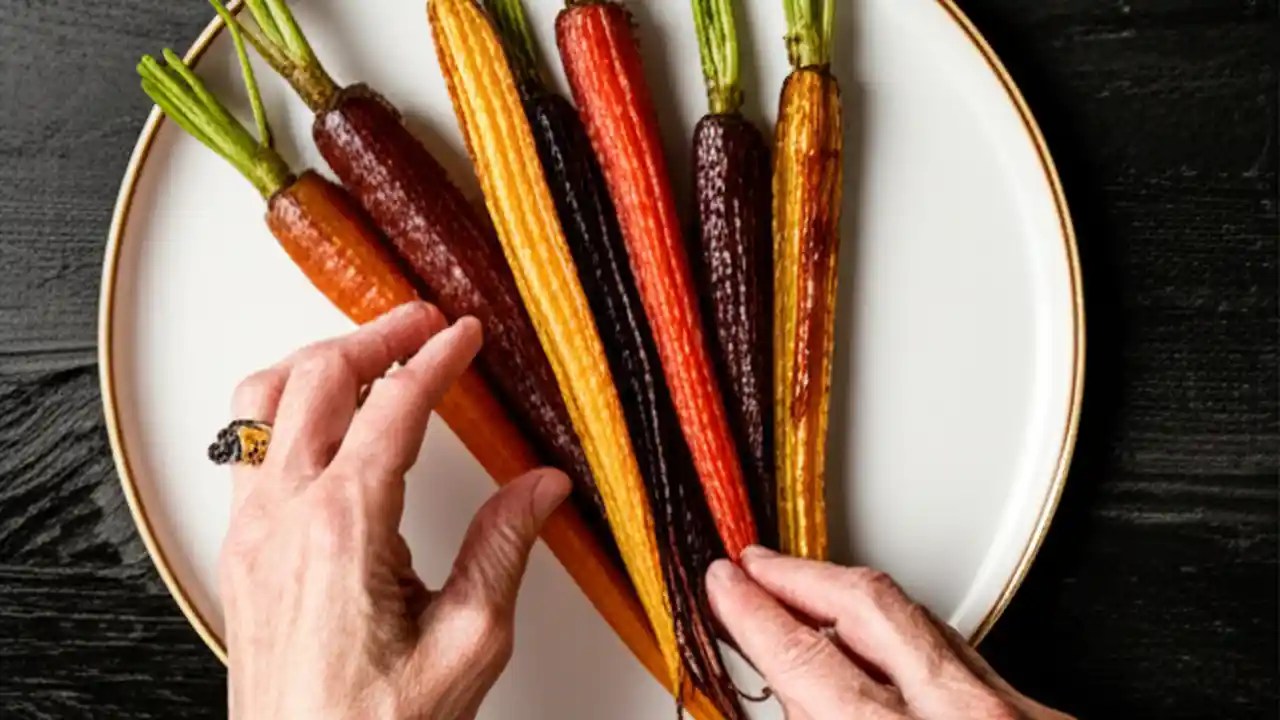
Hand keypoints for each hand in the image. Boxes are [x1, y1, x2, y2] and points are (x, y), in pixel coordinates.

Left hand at [219, 301, 570, 719]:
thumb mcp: (470, 640)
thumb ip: (504, 548)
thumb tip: (541, 486)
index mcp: (346, 527)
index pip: (396, 408)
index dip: (436, 358)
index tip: (464, 336)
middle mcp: (285, 516)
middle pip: (319, 379)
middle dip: (375, 336)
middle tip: (420, 323)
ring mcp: (251, 532)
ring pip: (264, 400)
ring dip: (318, 361)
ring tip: (366, 352)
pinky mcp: (239, 553)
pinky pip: (246, 445)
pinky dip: (283, 406)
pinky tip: (318, 419)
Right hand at [707, 547, 1072, 718]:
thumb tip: (794, 692)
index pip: (810, 660)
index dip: (756, 614)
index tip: (725, 585)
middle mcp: (969, 715)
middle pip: (870, 607)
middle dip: (801, 576)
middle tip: (753, 565)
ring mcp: (1018, 711)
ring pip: (923, 620)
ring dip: (852, 599)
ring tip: (805, 592)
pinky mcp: (1048, 716)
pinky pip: (965, 652)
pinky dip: (911, 634)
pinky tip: (885, 640)